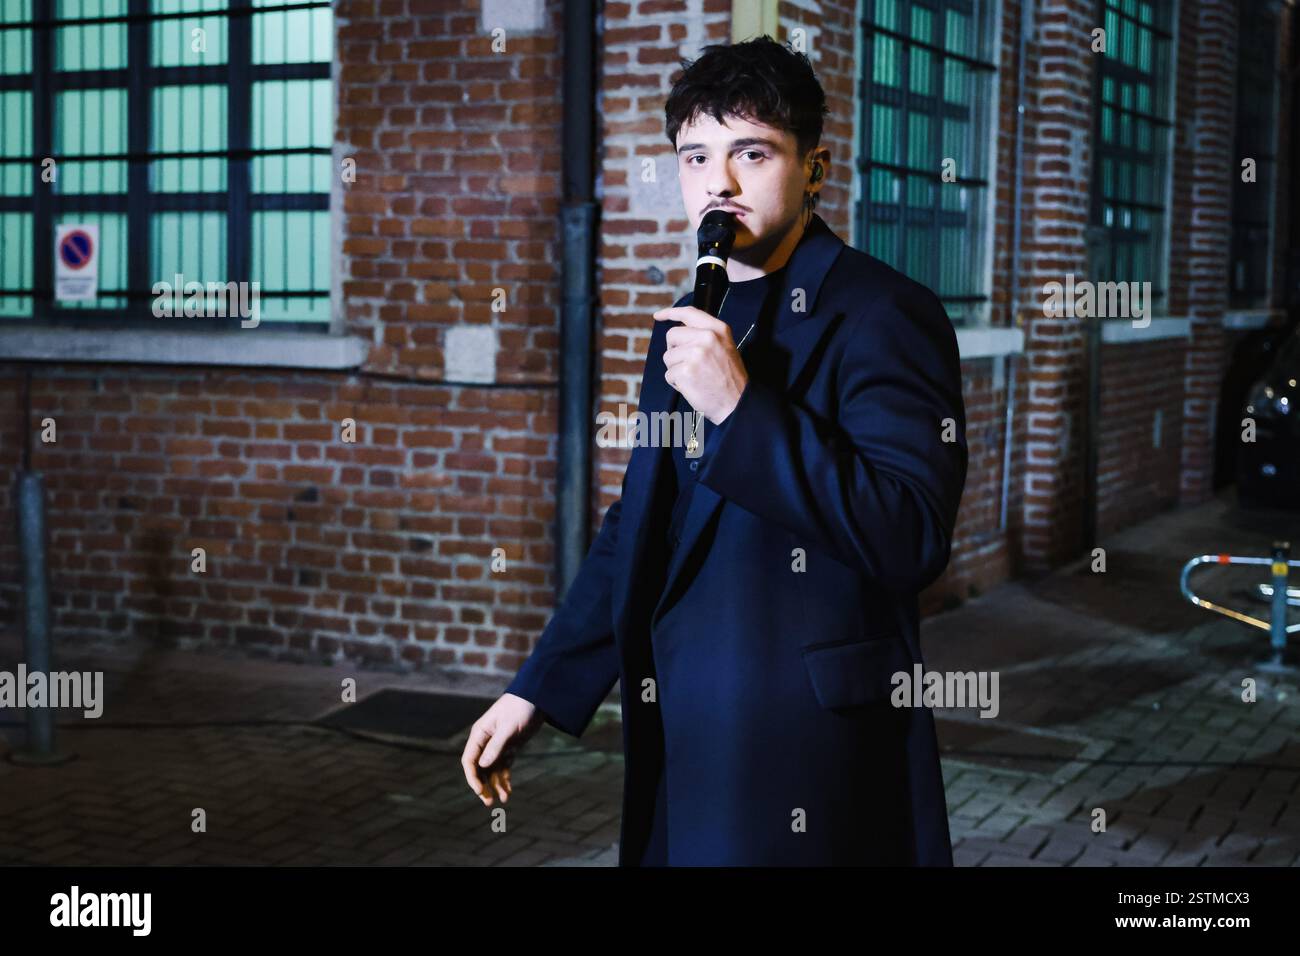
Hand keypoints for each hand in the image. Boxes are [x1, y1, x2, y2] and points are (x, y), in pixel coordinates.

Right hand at [461, 693, 543, 806]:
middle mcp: (485, 742)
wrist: (538, 698)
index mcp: (480, 734)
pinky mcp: (509, 748)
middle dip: (483, 786)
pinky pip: (503, 767)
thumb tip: (482, 766)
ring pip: (491, 771)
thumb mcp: (509, 728)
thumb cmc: (521, 708)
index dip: (472, 777)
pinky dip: (505, 780)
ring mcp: (497, 746)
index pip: (469, 760)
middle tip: (489, 802)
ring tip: (504, 799)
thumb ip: (496, 746)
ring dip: (495, 785)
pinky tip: (509, 791)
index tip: (479, 791)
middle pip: (479, 769)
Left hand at [652, 306, 748, 423]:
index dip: (670, 313)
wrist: (737, 403)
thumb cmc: (729, 378)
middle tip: (689, 363)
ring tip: (696, 377)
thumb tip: (678, 331)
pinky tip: (693, 387)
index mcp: (718, 329)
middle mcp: (707, 337)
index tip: (658, 316)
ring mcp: (695, 354)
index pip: (689, 313)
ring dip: (676, 369)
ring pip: (668, 357)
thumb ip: (705, 335)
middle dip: (674, 349)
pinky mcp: (685, 371)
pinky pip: (669, 374)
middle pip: (672, 335)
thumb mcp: (724, 347)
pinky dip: (676, 383)